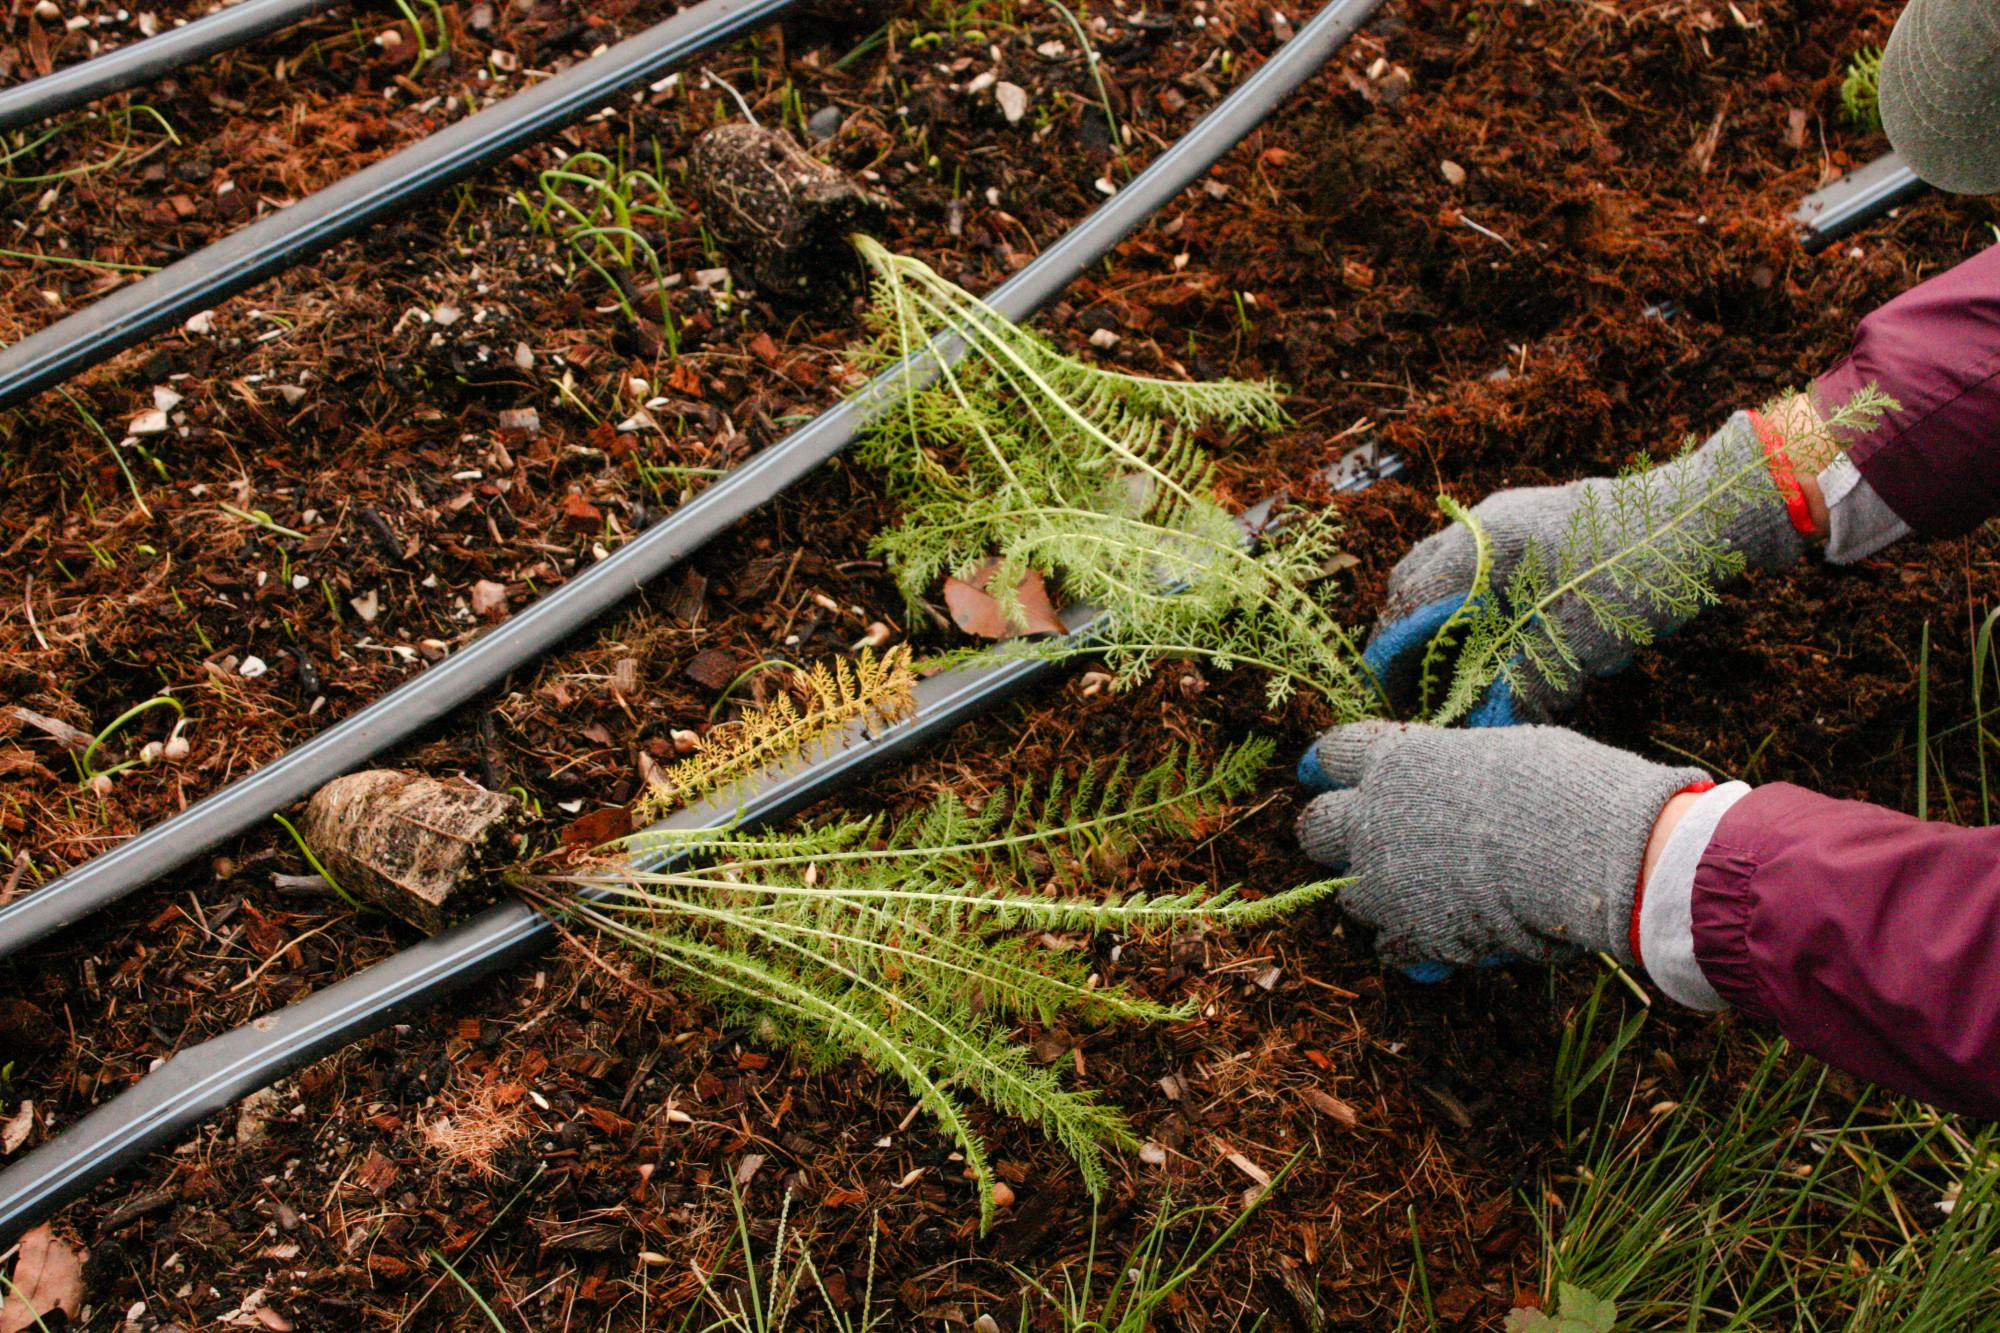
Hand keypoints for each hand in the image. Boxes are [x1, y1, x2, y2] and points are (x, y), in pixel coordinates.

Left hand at [1296, 721, 1704, 970]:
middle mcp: (1375, 818)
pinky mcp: (1408, 932)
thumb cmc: (1561, 786)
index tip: (1318, 769)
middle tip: (1359, 840)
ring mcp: (1384, 879)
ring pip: (1348, 895)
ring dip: (1377, 895)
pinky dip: (1410, 943)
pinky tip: (1441, 937)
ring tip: (1418, 894)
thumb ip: (1461, 766)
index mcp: (1397, 760)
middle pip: (1314, 828)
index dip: (1328, 763)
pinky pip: (1388, 946)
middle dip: (1331, 835)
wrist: (1580, 851)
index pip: (1335, 753)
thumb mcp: (1506, 751)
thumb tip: (1467, 772)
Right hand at [1365, 413, 1802, 723]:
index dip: (1389, 652)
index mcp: (1484, 542)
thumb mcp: (1580, 639)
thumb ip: (1524, 684)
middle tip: (1417, 688)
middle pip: (1417, 582)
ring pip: (1454, 578)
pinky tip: (1510, 646)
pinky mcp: (1542, 530)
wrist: (1714, 511)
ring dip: (1451, 625)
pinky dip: (1483, 611)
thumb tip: (1482, 727)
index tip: (1384, 695)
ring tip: (1461, 674)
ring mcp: (1514, 520)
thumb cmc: (1643, 568)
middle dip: (1412, 637)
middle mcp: (1487, 524)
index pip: (1407, 599)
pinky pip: (1490, 574)